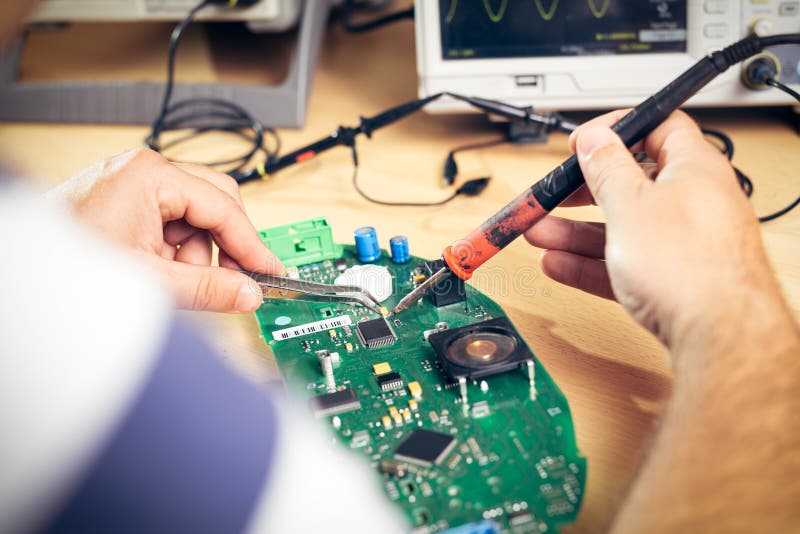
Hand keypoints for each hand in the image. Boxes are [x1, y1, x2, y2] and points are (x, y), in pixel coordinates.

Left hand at [49, 148, 282, 312]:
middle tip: (230, 282)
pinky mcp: (125, 198)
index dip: (253, 244)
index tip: (272, 271)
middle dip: (221, 247)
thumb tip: (249, 294)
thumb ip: (208, 289)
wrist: (16, 271)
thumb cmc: (65, 263)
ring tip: (163, 280)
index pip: (224, 207)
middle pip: (215, 203)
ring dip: (191, 254)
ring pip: (193, 216)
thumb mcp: (149, 282)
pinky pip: (169, 221)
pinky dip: (171, 250)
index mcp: (150, 175)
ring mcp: (132, 181)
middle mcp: (143, 169)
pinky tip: (152, 270)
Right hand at [525, 110, 785, 351]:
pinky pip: (624, 263)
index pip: (657, 128)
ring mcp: (683, 244)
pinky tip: (559, 264)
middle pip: (630, 184)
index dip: (616, 129)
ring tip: (539, 233)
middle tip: (555, 194)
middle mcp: (693, 203)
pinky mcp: (672, 281)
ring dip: (575, 232)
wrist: (717, 337)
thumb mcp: (630, 204)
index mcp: (693, 168)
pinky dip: (591, 263)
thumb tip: (596, 138)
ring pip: (621, 229)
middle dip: (583, 191)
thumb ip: (607, 168)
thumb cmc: (689, 266)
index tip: (583, 142)